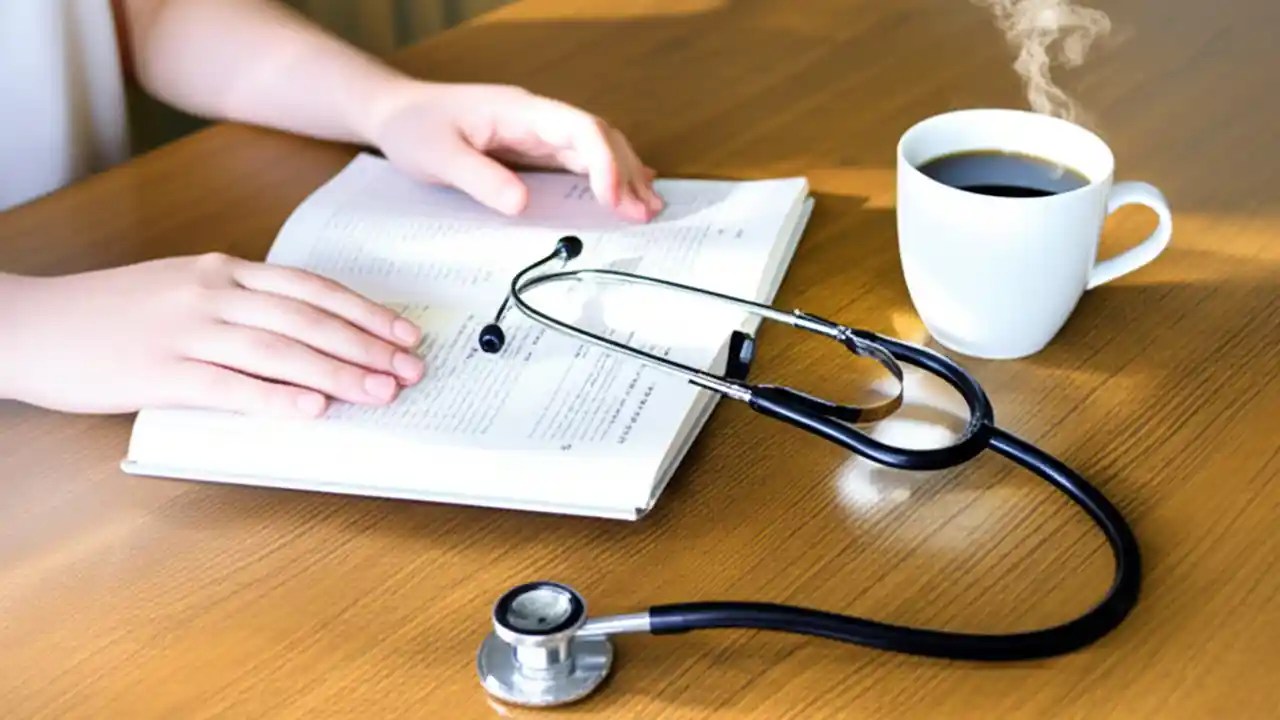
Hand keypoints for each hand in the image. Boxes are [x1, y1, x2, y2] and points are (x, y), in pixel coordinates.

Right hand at [0, 253, 424, 416]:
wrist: (30, 323)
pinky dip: (276, 398)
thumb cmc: (110, 313)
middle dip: (367, 347)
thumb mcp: (181, 288)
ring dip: (338, 373)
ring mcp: (186, 331)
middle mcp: (212, 293)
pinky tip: (313, 409)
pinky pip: (230, 386)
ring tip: (380, 392)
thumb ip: (239, 306)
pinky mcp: (159, 372)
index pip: (311, 289)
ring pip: (280, 351)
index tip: (405, 333)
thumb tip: (305, 337)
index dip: (365, 312)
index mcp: (222, 271)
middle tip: (410, 371)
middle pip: (307, 320)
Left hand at [364, 81, 664, 221]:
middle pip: (598, 138)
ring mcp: (537, 131)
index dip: (605, 163)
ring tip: (647, 208)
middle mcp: (536, 117)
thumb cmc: (414, 128)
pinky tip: (624, 191)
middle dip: (627, 174)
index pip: (580, 129)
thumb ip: (480, 178)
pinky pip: (578, 157)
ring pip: (594, 148)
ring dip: (624, 175)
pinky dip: (605, 175)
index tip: (614, 199)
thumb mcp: (438, 156)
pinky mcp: (532, 146)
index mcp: (520, 111)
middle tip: (645, 213)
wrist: (395, 113)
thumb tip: (523, 203)